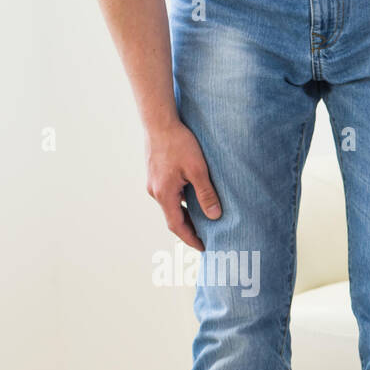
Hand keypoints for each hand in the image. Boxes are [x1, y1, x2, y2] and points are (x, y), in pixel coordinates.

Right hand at [145, 121, 220, 250]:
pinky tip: (195, 201)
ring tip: (204, 223)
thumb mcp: (198, 170)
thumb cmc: (179, 143)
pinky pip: (170, 195)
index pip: (177, 225)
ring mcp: (154, 183)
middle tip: (207, 239)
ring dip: (186, 216)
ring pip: (172, 206)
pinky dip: (182, 203)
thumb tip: (215, 216)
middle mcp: (155, 191)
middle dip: (189, 230)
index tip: (203, 248)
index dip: (190, 239)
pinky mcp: (156, 174)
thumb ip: (206, 194)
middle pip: (173, 218)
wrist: (159, 121)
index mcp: (164, 194)